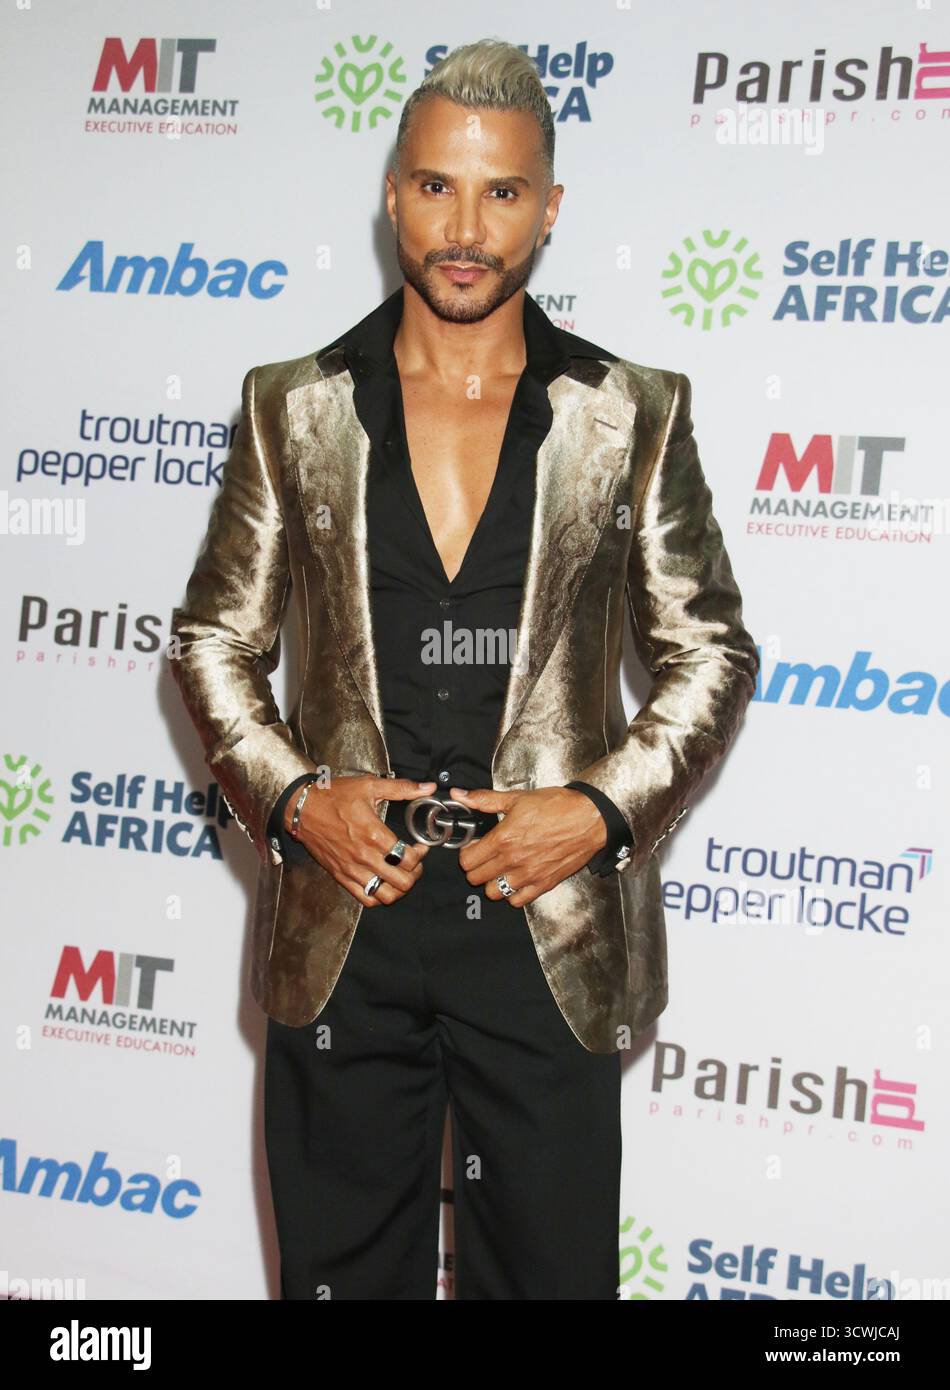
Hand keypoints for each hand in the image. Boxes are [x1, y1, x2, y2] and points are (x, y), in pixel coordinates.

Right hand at [287, 775, 435, 906]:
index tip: (420, 847)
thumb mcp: (369, 786)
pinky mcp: (341, 876)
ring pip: (386, 895)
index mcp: (373, 834)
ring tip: (401, 874)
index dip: (420, 854)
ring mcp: (351, 870)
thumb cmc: (334, 796)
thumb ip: (402, 788)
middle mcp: (363, 856)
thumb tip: (428, 788)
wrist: (301, 808)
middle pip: (401, 881)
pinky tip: (383, 883)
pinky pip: (366, 899)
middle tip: (414, 862)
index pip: (407, 858)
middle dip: (415, 872)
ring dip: (400, 888)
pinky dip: (380, 896)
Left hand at [451, 785, 606, 905]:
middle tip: (485, 857)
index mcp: (503, 839)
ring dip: (492, 883)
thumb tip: (460, 795)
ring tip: (499, 870)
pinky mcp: (544, 884)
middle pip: (476, 879)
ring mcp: (529, 875)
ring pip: (493, 893)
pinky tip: (516, 880)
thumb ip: (485, 800)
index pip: (467, 860)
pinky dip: (513, 894)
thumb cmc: (557, 806)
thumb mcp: (517, 798)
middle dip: (476, 868)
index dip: (466, 853)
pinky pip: (517, 901)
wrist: (589, 818)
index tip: (473, 847)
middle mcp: (513, 861)